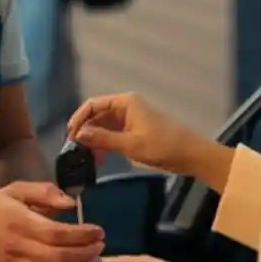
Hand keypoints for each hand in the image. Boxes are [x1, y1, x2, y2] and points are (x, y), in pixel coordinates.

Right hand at [0, 181, 104, 261]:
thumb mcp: (15, 191)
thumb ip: (44, 192)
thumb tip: (71, 203)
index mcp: (22, 224)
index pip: (59, 234)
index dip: (83, 235)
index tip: (98, 231)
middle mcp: (21, 249)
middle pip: (61, 258)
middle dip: (87, 253)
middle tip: (100, 246)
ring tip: (92, 260)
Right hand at [67, 92, 206, 174]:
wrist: (190, 154)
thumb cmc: (162, 146)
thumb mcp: (130, 144)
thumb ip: (103, 139)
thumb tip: (78, 135)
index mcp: (125, 102)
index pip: (93, 105)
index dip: (79, 118)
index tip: (69, 136)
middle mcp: (125, 107)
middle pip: (96, 115)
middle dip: (84, 131)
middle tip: (74, 150)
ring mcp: (129, 119)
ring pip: (103, 126)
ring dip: (93, 140)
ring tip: (85, 157)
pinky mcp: (133, 131)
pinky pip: (112, 134)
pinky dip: (104, 144)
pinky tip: (99, 158)